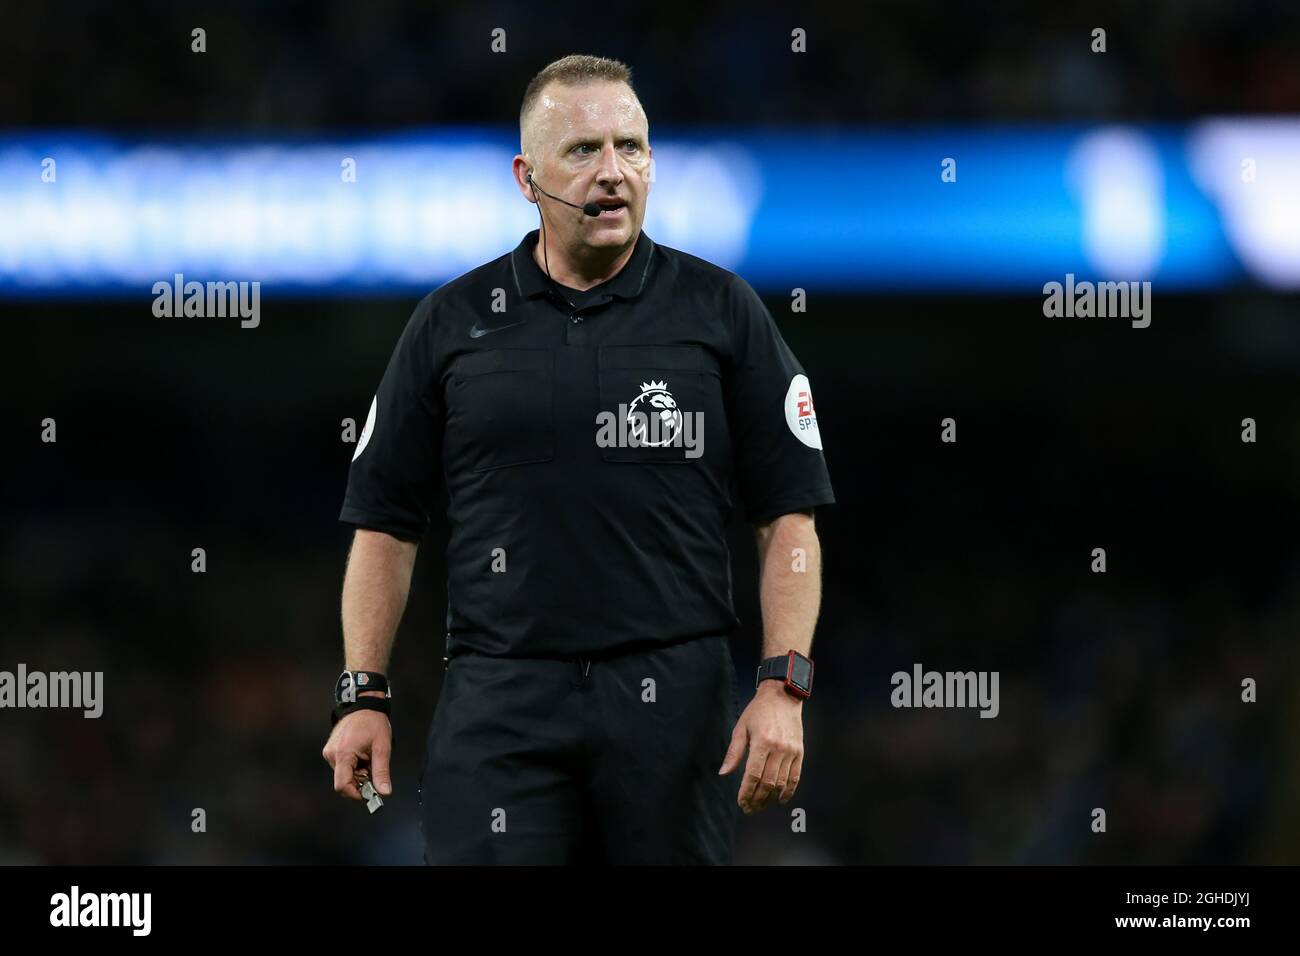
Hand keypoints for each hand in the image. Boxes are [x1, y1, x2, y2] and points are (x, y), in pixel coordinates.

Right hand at [321, 708, 391, 800]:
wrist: (365, 706)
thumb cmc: (374, 723)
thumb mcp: (382, 748)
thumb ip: (381, 771)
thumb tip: (384, 792)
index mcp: (343, 754)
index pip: (342, 785)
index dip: (356, 793)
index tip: (369, 792)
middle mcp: (331, 754)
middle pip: (344, 781)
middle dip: (360, 781)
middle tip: (372, 768)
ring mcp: (329, 752)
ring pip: (343, 774)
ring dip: (357, 773)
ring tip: (367, 758)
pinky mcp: (330, 750)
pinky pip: (341, 767)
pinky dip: (353, 766)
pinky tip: (361, 755)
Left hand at [718, 680, 803, 813]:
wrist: (783, 696)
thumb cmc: (758, 711)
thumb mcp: (741, 728)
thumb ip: (734, 752)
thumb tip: (724, 773)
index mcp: (762, 742)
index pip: (753, 775)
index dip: (746, 792)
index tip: (741, 803)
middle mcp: (778, 749)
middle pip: (768, 782)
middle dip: (757, 799)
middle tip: (749, 809)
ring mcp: (791, 751)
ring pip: (781, 782)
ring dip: (770, 798)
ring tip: (761, 806)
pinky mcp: (799, 752)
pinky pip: (795, 777)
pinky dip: (788, 791)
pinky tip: (780, 800)